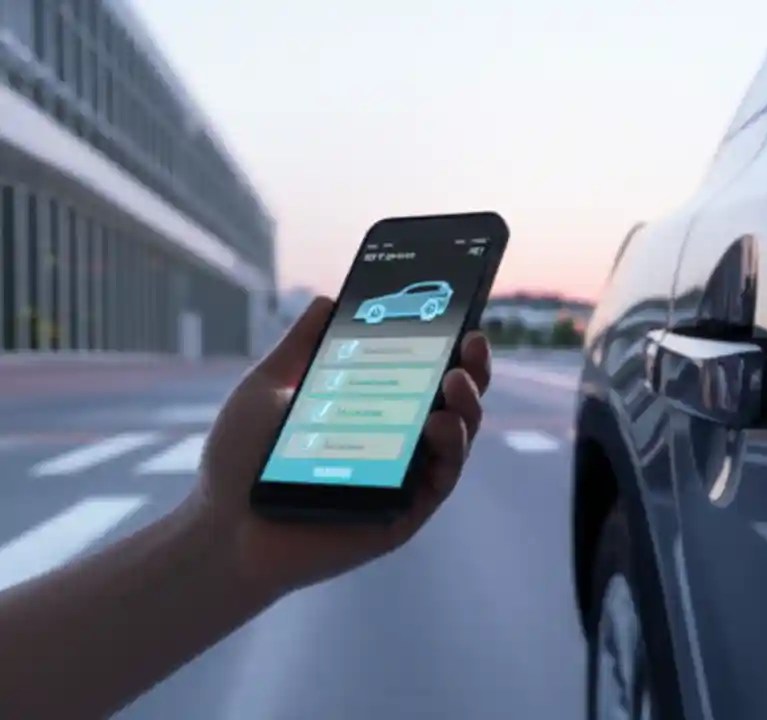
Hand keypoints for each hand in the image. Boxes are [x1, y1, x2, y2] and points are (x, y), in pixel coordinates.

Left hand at [183, 296, 489, 598]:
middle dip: (473, 369)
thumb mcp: (269, 385)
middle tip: (472, 340)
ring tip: (455, 380)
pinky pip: (442, 479)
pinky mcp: (404, 515)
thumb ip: (302, 343)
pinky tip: (438, 424)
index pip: (424, 373)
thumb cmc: (239, 459)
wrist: (219, 525)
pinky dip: (450, 448)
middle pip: (453, 402)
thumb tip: (330, 300)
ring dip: (468, 405)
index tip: (460, 313)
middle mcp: (396, 443)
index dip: (449, 345)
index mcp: (373, 410)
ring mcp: (404, 479)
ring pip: (458, 438)